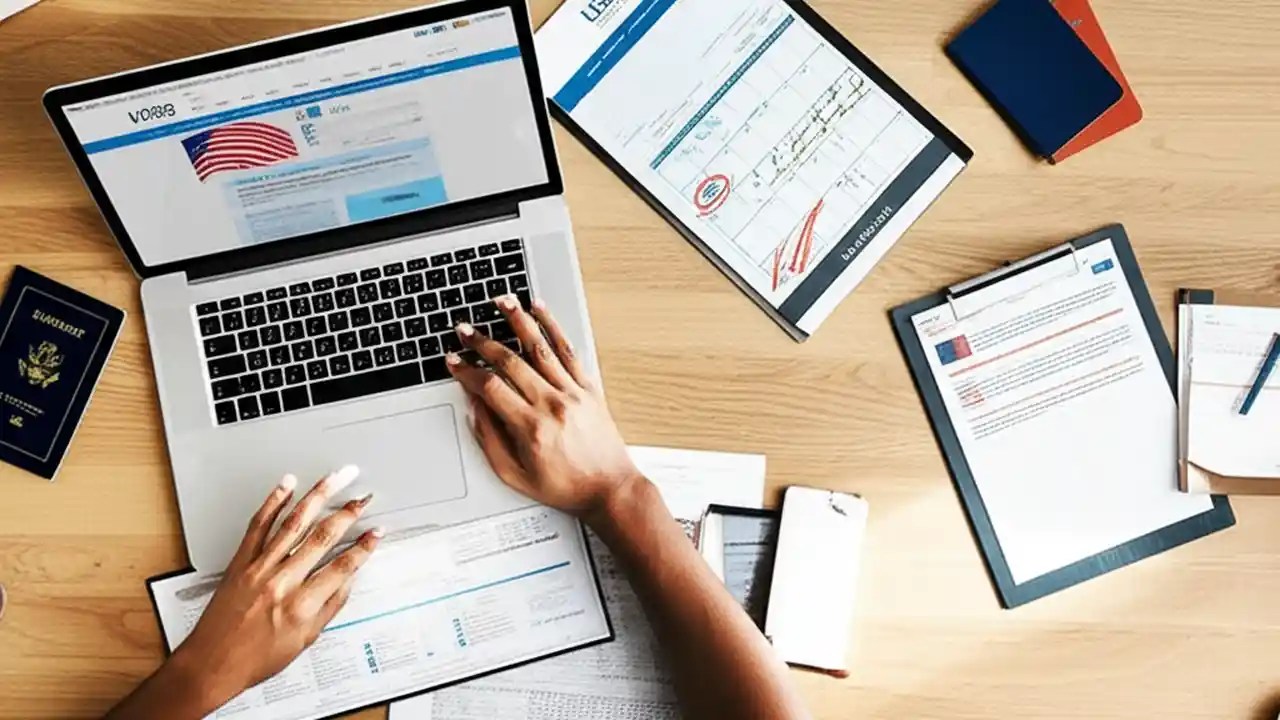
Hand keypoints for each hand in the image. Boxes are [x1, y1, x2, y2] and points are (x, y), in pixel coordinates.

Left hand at [167, 467, 381, 711]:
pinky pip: (259, 525)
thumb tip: (349, 578)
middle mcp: (281, 582)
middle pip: (322, 537)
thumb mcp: (305, 640)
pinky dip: (274, 502)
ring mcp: (259, 568)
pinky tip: (287, 484)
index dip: (364, 547)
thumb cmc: (255, 658)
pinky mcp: (241, 561)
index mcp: (301, 606)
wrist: (211, 663)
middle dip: (349, 513)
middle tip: (364, 498)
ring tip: (336, 477)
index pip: (342, 567)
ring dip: (319, 495)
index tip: (377, 533)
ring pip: (295, 522)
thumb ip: (330, 607)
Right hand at [446, 296, 642, 519]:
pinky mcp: (589, 388)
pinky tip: (540, 310)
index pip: (490, 388)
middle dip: (483, 342)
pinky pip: (568, 351)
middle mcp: (553, 405)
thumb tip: (475, 406)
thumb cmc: (565, 486)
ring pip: (540, 348)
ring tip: (502, 301)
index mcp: (531, 428)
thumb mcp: (515, 475)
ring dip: (518, 321)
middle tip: (465, 329)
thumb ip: (490, 439)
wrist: (610, 488)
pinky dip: (552, 327)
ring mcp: (573, 393)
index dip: (467, 372)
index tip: (454, 361)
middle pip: (510, 362)